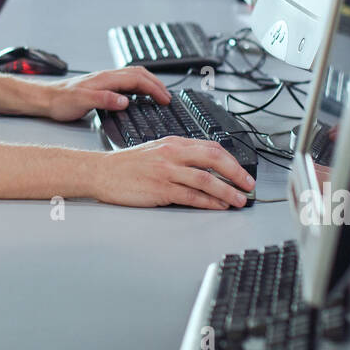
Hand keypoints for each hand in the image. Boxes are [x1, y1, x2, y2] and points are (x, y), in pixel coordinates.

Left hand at [43, 66, 169, 121]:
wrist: (46, 99)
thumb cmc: (61, 101)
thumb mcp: (83, 102)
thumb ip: (105, 100)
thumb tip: (125, 101)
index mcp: (106, 79)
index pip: (137, 80)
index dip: (154, 89)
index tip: (165, 99)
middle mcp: (107, 77)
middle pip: (139, 74)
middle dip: (156, 84)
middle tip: (167, 97)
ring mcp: (105, 80)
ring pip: (134, 76)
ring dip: (149, 83)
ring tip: (159, 94)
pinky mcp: (102, 86)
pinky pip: (126, 82)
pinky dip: (139, 86)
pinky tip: (139, 94)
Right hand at [90, 136, 254, 209]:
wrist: (101, 172)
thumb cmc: (126, 165)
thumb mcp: (156, 151)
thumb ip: (179, 155)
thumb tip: (206, 167)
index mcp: (173, 143)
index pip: (211, 147)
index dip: (232, 160)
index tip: (243, 172)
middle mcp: (172, 154)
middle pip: (213, 159)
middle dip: (236, 173)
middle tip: (248, 185)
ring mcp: (166, 171)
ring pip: (206, 179)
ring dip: (227, 191)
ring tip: (239, 200)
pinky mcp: (160, 189)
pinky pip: (191, 196)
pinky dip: (209, 202)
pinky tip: (218, 206)